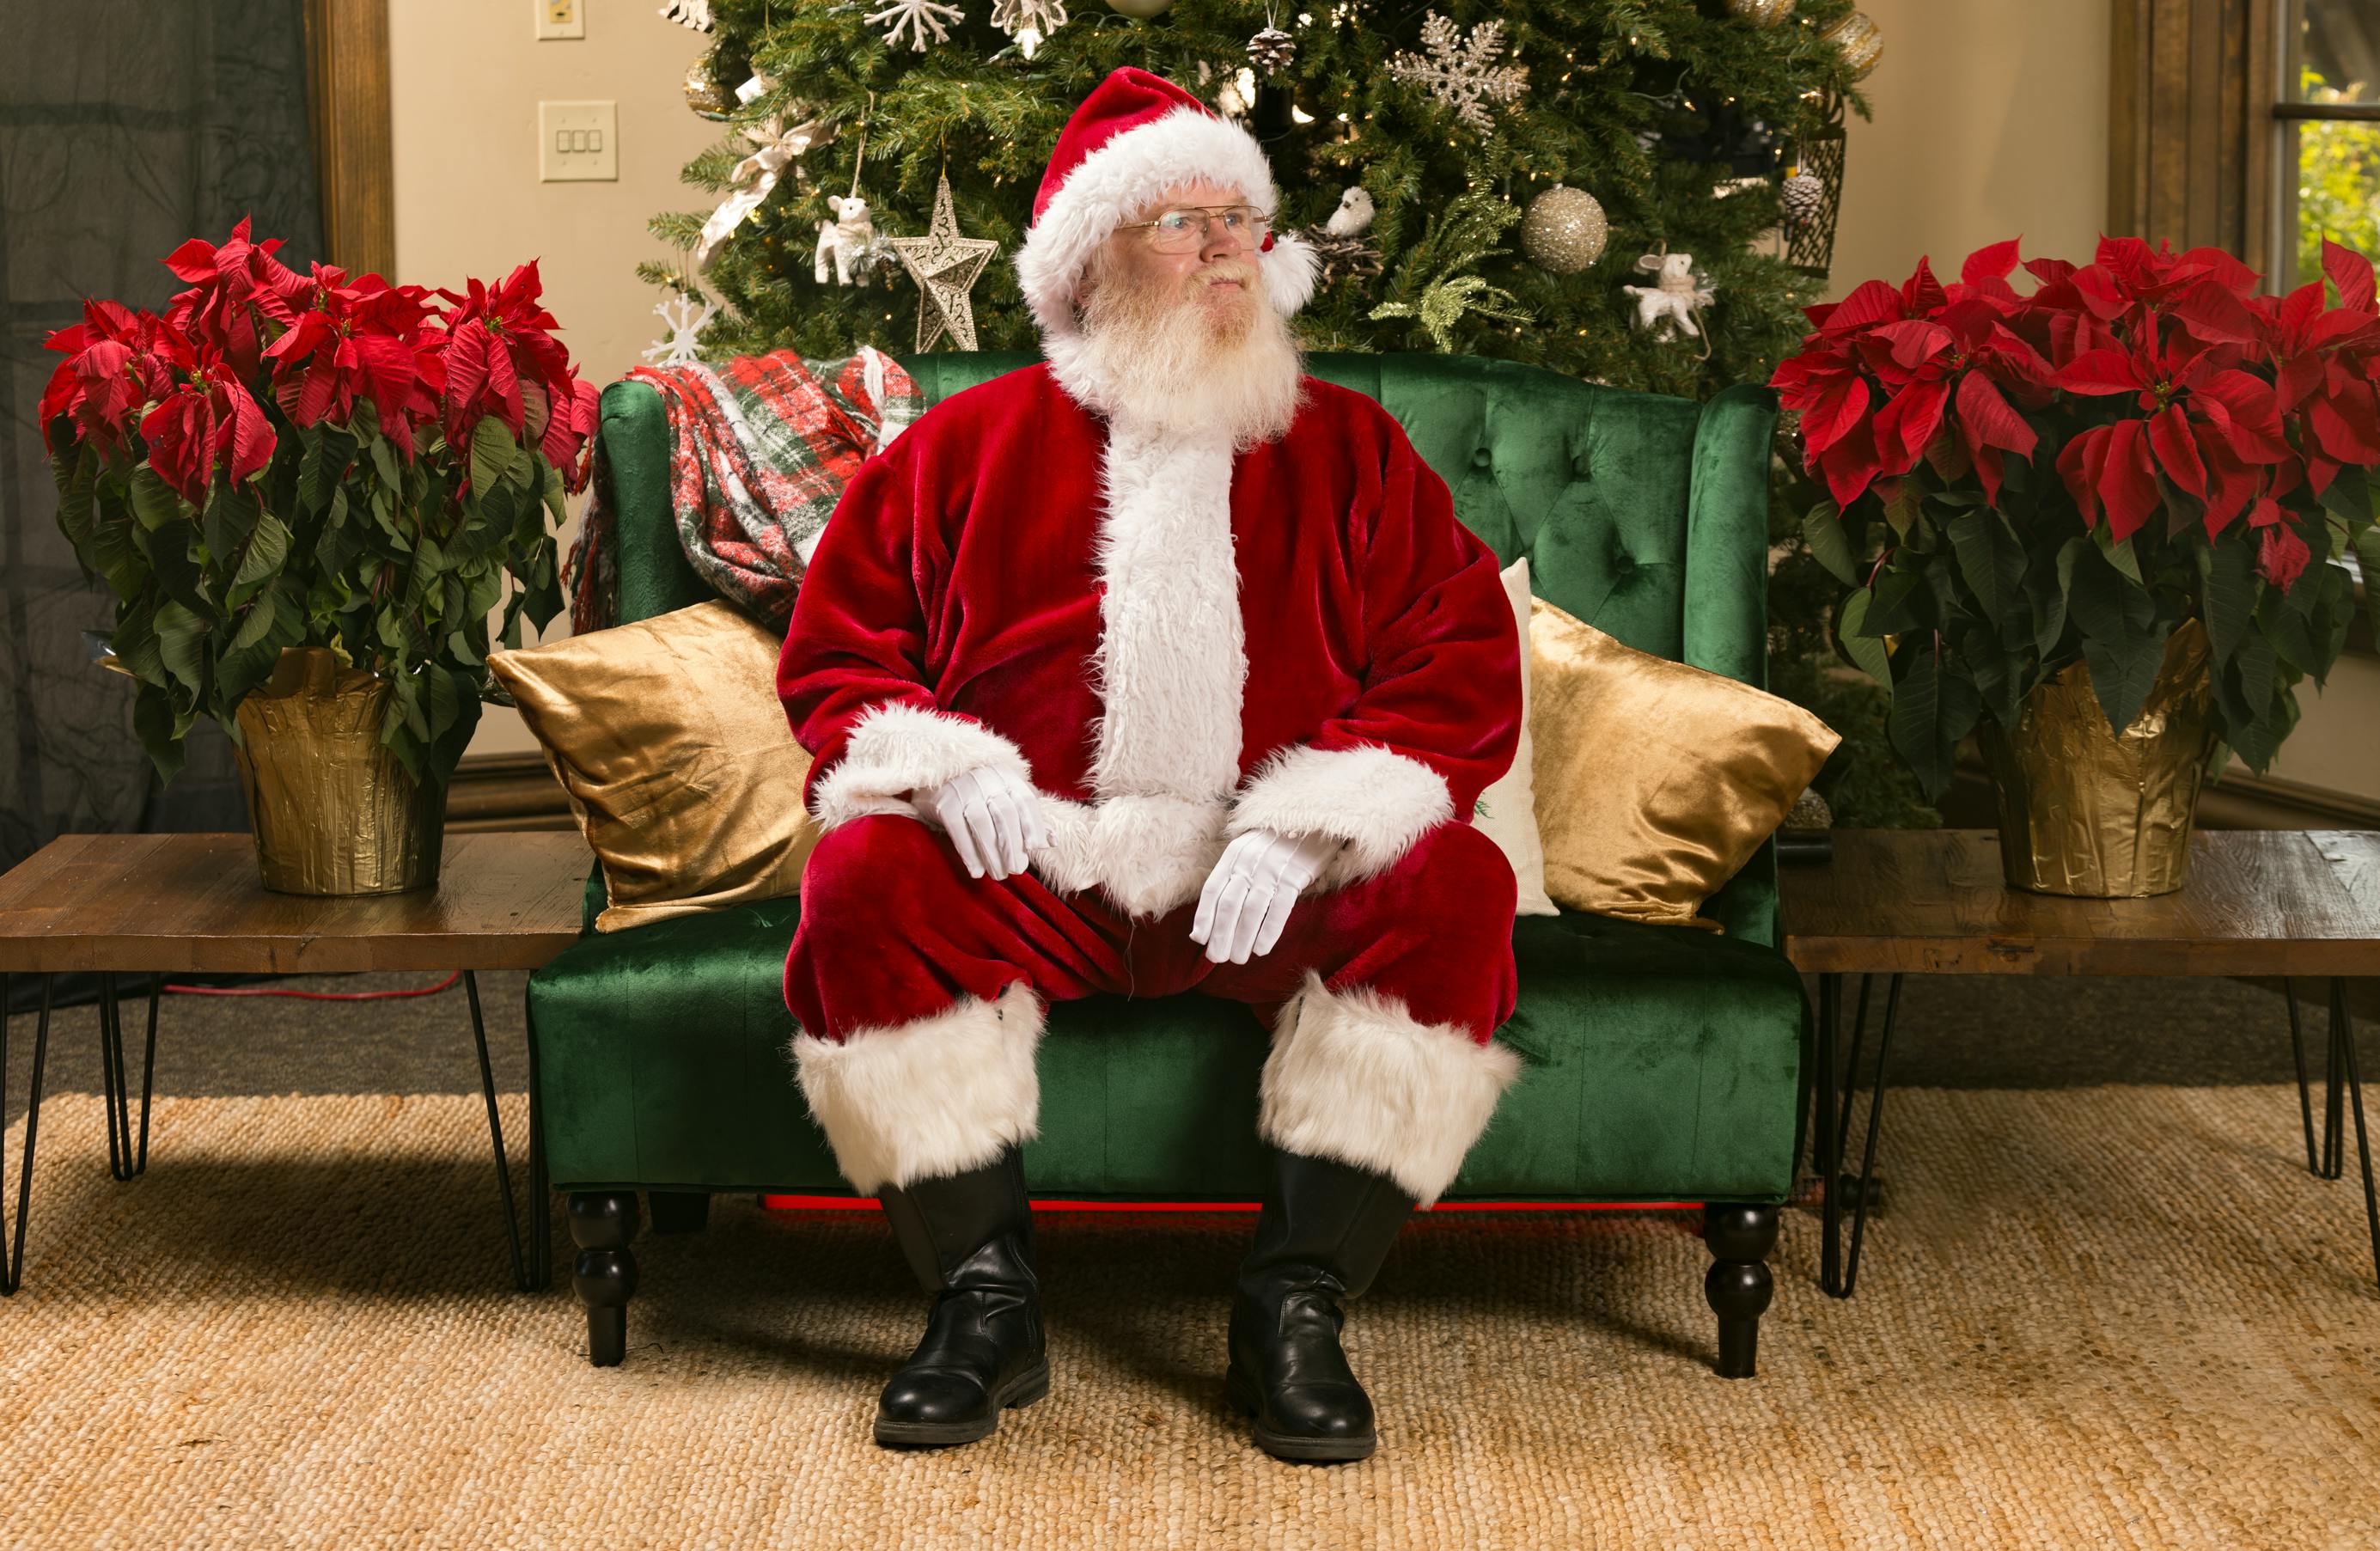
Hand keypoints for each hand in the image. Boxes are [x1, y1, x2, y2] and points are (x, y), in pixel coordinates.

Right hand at [919, 766, 1050, 880]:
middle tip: (1017, 870)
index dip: (1033, 824)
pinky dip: (969, 853)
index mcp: (1006, 777)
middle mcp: (986, 779)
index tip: (1036, 848)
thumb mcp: (1007, 799)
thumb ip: (1029, 818)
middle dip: (1013, 845)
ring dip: (993, 854)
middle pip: (1005, 814)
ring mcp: (963, 790)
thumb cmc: (980, 795)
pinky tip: (976, 871)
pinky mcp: (944, 803)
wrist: (936, 782)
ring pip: (983, 824)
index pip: (1025, 800)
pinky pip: (958, 831)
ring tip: (999, 874)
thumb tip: (1053, 841)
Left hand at [1189, 829, 1344, 964]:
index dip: (1204, 916)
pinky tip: (1261, 949)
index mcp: (1234, 855)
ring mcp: (1272, 869)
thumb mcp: (1249, 851)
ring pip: (1252, 910)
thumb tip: (1215, 908)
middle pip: (1229, 905)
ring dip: (1242, 939)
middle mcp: (1249, 862)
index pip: (1213, 890)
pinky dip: (1268, 931)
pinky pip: (1279, 909)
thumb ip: (1232, 877)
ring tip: (1238, 958)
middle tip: (1217, 957)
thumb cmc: (1277, 843)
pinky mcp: (1295, 876)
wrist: (1313, 820)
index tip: (1199, 940)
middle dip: (1220, 935)